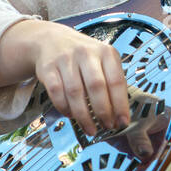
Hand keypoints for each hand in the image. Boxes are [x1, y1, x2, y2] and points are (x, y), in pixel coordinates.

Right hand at [29, 22, 131, 136]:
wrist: (52, 41)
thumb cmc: (84, 57)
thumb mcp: (103, 61)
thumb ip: (112, 83)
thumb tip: (119, 115)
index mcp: (105, 52)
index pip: (116, 81)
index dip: (120, 105)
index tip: (123, 122)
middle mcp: (86, 53)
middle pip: (96, 86)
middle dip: (103, 111)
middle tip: (107, 126)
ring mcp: (65, 60)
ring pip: (75, 92)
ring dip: (84, 115)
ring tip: (90, 129)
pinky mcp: (48, 68)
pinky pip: (56, 93)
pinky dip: (64, 108)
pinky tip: (71, 116)